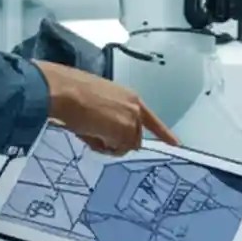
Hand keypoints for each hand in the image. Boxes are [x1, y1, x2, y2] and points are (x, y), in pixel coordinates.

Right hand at [34, 60, 177, 154]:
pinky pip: (115, 149)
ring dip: (109, 145)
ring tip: (89, 130)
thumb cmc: (72, 92)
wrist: (65, 91)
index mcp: (130, 98)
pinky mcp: (123, 131)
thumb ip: (112, 118)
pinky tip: (89, 133)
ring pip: (125, 146)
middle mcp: (135, 109)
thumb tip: (109, 136)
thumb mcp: (99, 102)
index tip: (176, 143)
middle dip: (118, 142)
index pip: (151, 119)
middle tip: (95, 134)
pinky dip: (102, 147)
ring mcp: (131, 120)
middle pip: (135, 139)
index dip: (163, 133)